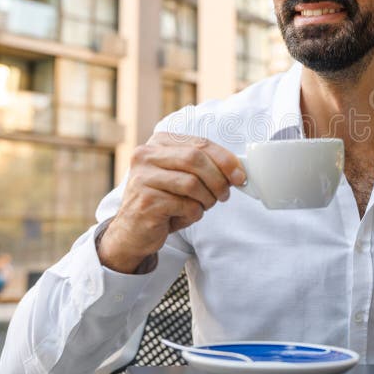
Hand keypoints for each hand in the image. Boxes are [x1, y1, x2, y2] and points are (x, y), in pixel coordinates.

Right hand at [98, 133, 245, 272]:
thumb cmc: (164, 201)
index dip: (225, 159)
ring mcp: (143, 178)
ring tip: (203, 206)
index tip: (240, 175)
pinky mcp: (146, 202)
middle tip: (225, 195)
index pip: (200, 143)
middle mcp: (146, 155)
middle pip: (196, 159)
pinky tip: (184, 216)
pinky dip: (193, 214)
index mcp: (159, 142)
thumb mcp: (182, 176)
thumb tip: (238, 170)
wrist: (133, 231)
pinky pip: (185, 205)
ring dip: (206, 199)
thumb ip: (204, 166)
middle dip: (218, 179)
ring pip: (192, 183)